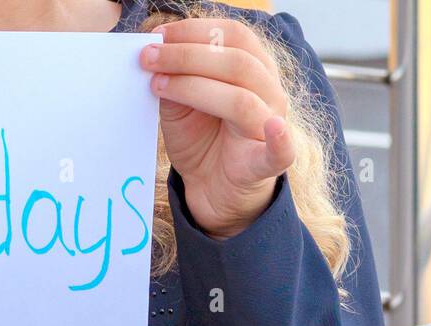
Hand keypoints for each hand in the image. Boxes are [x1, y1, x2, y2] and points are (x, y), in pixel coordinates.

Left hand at [140, 17, 294, 238]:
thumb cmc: (201, 139)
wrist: (211, 189)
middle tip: (148, 58)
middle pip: (235, 61)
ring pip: (240, 98)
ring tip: (159, 86)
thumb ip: (174, 79)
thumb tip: (154, 53)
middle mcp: (268, 91)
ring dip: (195, 87)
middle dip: (186, 55)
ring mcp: (270, 125)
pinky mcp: (267, 162)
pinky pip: (282, 150)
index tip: (156, 36)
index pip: (232, 35)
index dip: (194, 31)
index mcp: (252, 68)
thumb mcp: (180, 104)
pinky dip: (280, 139)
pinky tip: (274, 127)